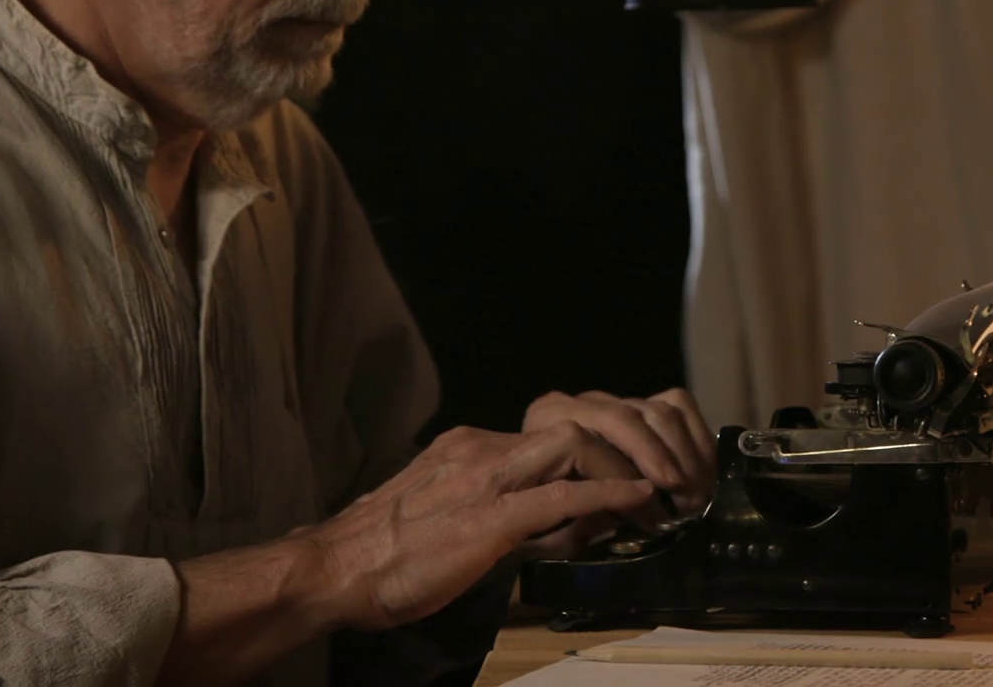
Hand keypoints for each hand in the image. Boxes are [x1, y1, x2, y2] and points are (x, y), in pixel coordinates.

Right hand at [298, 423, 655, 630]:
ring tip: (655, 494)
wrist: (334, 570)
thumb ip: (502, 512)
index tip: (628, 477)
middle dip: (624, 445)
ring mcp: (484, 477)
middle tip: (659, 479)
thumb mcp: (450, 518)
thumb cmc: (383, 555)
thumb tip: (562, 525)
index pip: (550, 434)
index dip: (598, 453)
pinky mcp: (488, 517)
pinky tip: (635, 501)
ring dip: (623, 466)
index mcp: (470, 447)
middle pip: (572, 424)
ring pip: (572, 444)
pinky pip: (559, 495)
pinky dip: (607, 495)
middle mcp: (481, 449)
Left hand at [523, 387, 716, 520]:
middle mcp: (577, 403)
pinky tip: (701, 472)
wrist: (530, 493)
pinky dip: (696, 438)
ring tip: (696, 495)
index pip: (586, 442)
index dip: (622, 480)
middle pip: (626, 418)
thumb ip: (580, 519)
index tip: (653, 515)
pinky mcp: (641, 401)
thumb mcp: (546, 525)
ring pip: (658, 410)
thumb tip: (633, 519)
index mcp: (544, 424)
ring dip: (684, 455)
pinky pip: (678, 405)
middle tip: (685, 503)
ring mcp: (614, 399)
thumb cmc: (537, 515)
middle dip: (660, 461)